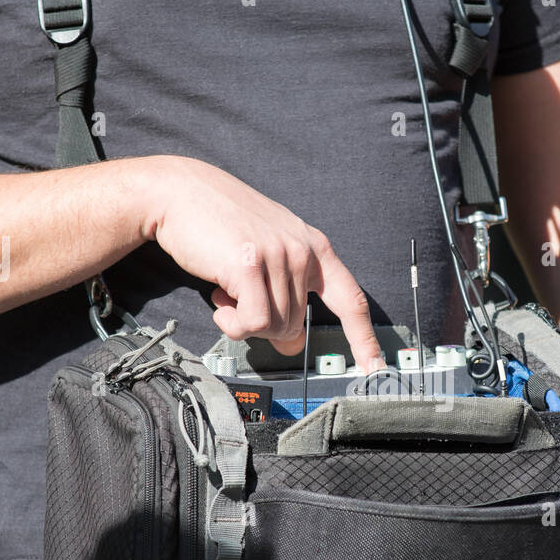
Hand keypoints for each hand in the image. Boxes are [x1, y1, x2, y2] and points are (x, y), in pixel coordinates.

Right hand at [143, 156, 384, 368]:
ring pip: (272, 327)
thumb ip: (285, 297)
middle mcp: (302, 251)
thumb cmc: (221, 226)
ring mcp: (278, 256)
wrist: (181, 192)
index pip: (352, 300)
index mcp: (315, 248)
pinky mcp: (250, 265)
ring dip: (242, 320)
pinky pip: (252, 323)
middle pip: (295, 325)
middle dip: (263, 324)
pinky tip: (219, 295)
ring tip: (228, 287)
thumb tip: (292, 345)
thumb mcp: (266, 258)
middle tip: (239, 297)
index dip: (365, 338)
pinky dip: (231, 323)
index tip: (377, 366)